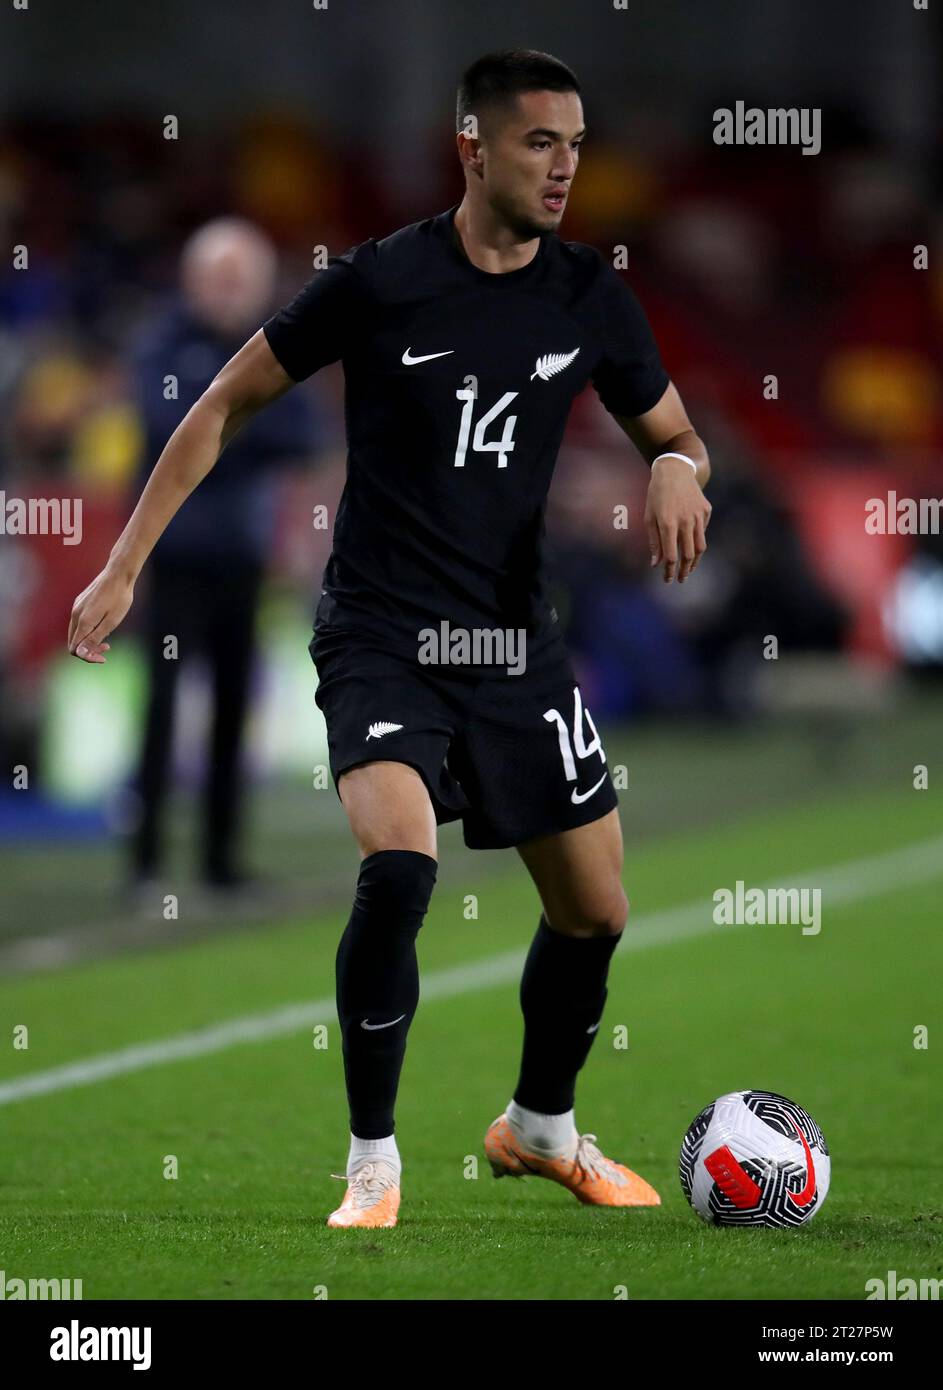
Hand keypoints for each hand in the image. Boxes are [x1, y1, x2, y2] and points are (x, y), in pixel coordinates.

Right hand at [68, 566, 134, 662]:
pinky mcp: (80, 602)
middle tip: (107, 647)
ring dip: (88, 640)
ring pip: (76, 632)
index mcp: (83, 621)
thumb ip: (95, 637)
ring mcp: (76, 607)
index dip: (88, 657)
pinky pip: (79, 622)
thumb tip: (81, 652)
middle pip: (73, 642)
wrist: (118, 573)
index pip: (76, 649)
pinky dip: (88, 629)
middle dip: (88, 650)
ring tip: (107, 639)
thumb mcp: (112, 621)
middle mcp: (75, 614)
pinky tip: (103, 625)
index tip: (103, 657)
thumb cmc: (119, 597)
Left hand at [644, 457, 710, 582]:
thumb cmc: (656, 495)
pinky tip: (691, 543)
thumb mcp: (649, 517)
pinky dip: (697, 540)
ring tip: (689, 569)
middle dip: (684, 571)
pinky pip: (702, 530)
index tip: (667, 580)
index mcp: (668, 524)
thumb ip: (654, 541)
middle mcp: (685, 521)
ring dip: (694, 561)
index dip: (670, 571)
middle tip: (681, 579)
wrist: (675, 470)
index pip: (671, 556)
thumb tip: (655, 563)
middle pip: (688, 555)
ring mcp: (698, 516)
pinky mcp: (706, 510)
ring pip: (700, 546)